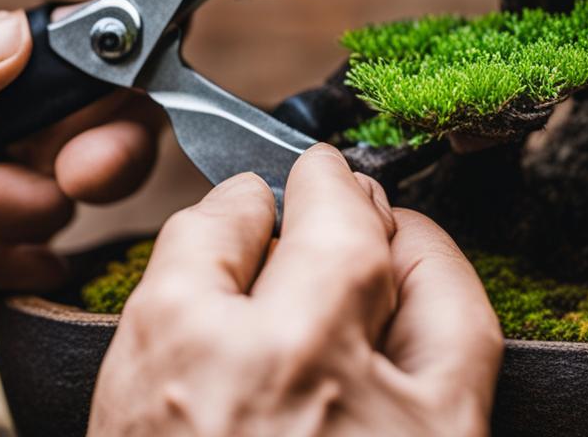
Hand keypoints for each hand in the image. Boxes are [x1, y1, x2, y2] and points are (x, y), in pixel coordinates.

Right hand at [90, 144, 502, 436]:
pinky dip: (443, 284)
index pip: (208, 235)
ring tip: (370, 214)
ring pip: (390, 266)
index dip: (231, 208)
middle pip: (321, 232)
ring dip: (382, 226)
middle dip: (323, 188)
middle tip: (320, 175)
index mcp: (178, 365)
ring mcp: (374, 405)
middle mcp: (284, 368)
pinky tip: (421, 273)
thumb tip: (217, 254)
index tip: (243, 203)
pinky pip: (463, 333)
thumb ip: (157, 341)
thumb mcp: (124, 418)